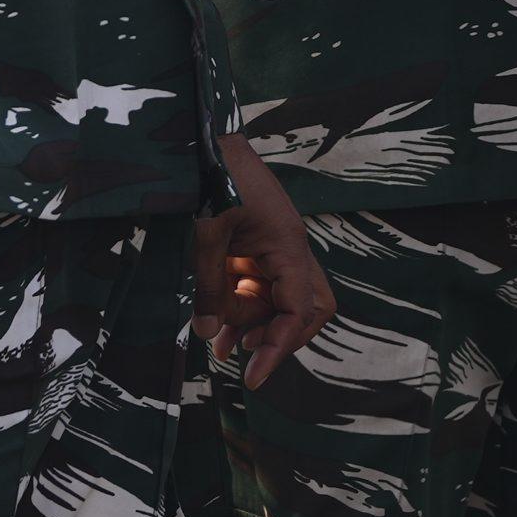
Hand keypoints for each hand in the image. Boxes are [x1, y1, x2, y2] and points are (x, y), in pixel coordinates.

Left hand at [197, 138, 334, 378]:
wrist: (211, 138)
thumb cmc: (215, 177)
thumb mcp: (207, 233)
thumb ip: (208, 285)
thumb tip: (207, 334)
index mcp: (288, 247)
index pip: (298, 312)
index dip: (279, 348)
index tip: (253, 378)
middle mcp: (291, 251)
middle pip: (309, 308)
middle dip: (281, 337)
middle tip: (248, 355)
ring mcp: (276, 248)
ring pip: (280, 300)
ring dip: (254, 324)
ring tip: (220, 347)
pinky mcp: (260, 245)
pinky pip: (260, 285)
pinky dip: (241, 305)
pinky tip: (216, 321)